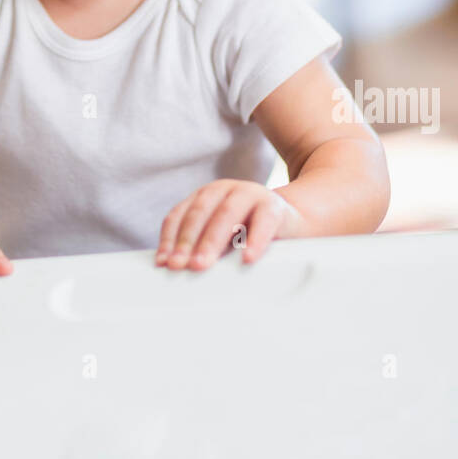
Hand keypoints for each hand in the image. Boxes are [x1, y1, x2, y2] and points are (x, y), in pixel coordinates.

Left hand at [155, 180, 302, 269]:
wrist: (294, 220)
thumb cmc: (250, 231)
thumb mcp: (222, 236)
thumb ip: (201, 245)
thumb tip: (176, 269)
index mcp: (206, 196)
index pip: (180, 215)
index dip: (170, 239)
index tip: (163, 262)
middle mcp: (224, 189)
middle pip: (199, 214)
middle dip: (186, 242)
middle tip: (180, 266)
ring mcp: (250, 193)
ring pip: (226, 214)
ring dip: (211, 241)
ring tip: (202, 264)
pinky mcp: (274, 205)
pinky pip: (263, 221)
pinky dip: (254, 240)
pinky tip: (247, 258)